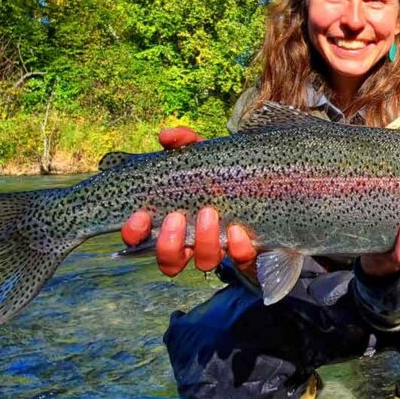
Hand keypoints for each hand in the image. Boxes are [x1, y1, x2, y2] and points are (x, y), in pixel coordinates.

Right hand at [120, 126, 257, 275]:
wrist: (265, 186)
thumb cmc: (220, 173)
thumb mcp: (202, 155)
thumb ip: (184, 142)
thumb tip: (165, 136)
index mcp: (171, 223)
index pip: (140, 240)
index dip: (134, 234)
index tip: (140, 216)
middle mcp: (192, 243)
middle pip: (169, 260)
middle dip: (169, 243)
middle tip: (176, 216)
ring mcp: (219, 250)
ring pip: (204, 262)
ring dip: (204, 241)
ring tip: (209, 213)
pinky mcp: (246, 253)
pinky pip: (240, 260)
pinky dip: (237, 248)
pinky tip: (237, 230)